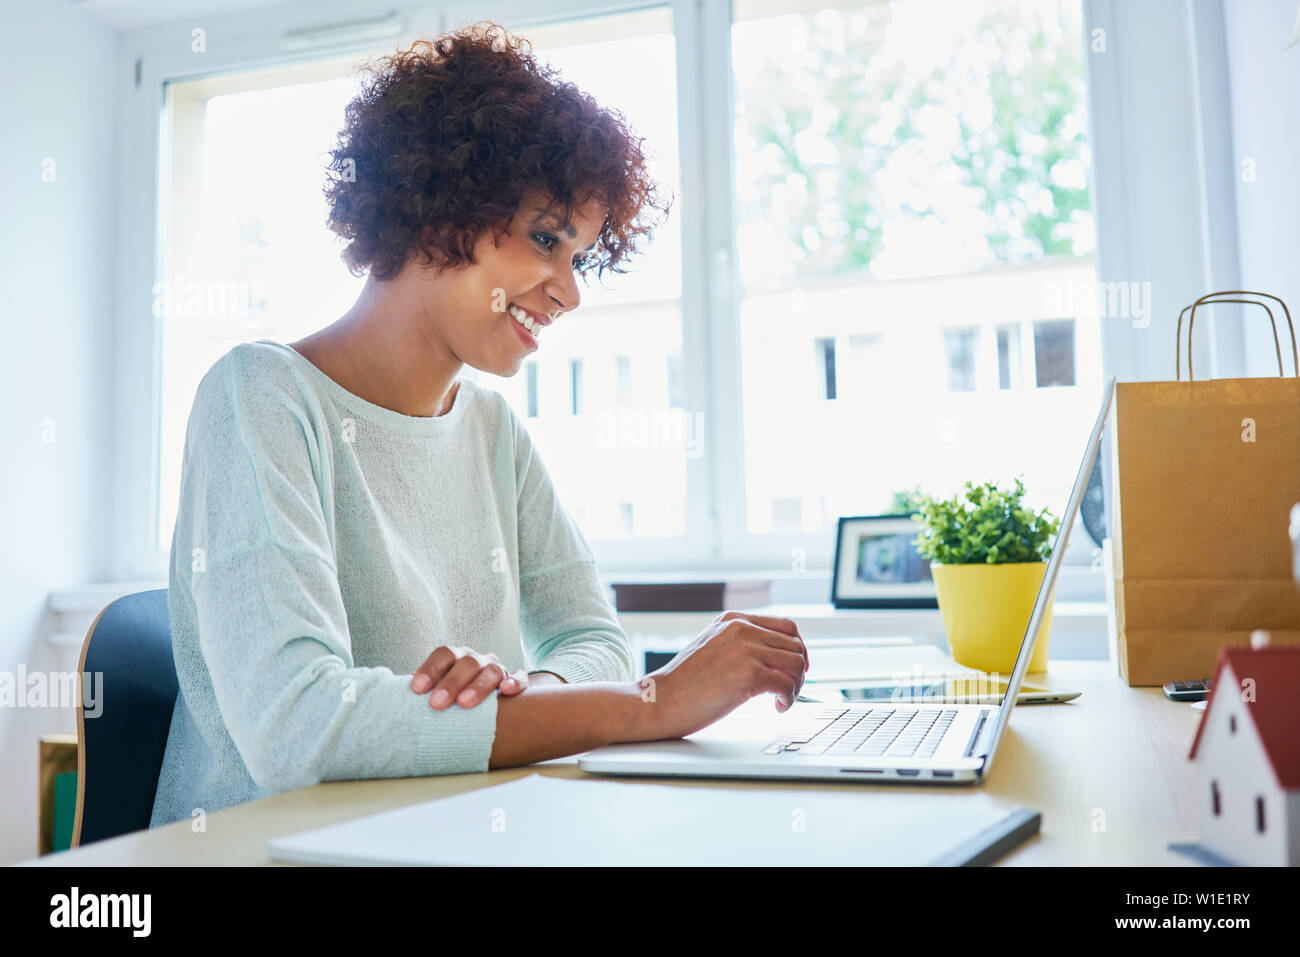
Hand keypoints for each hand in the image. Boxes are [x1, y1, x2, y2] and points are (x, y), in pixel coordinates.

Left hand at [410, 646, 529, 708]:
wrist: (487, 696)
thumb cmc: (453, 695)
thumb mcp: (437, 689)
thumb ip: (421, 690)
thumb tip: (392, 696)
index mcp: (456, 657)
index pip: (443, 654)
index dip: (430, 669)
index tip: (416, 689)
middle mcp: (477, 659)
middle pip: (466, 663)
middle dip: (450, 683)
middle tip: (436, 704)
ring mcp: (498, 668)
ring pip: (492, 670)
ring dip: (478, 686)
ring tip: (465, 704)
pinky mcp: (516, 681)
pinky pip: (520, 678)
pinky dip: (515, 682)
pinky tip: (506, 691)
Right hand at [635, 611, 808, 739]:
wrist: (660, 700)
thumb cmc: (685, 683)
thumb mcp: (713, 647)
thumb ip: (741, 644)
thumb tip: (777, 657)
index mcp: (734, 620)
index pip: (787, 626)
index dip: (798, 649)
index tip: (797, 668)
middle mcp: (741, 628)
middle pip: (796, 645)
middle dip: (799, 671)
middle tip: (789, 690)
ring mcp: (745, 649)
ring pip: (797, 663)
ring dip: (796, 686)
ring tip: (782, 700)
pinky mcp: (749, 674)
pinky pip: (788, 684)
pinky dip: (789, 699)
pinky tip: (777, 707)